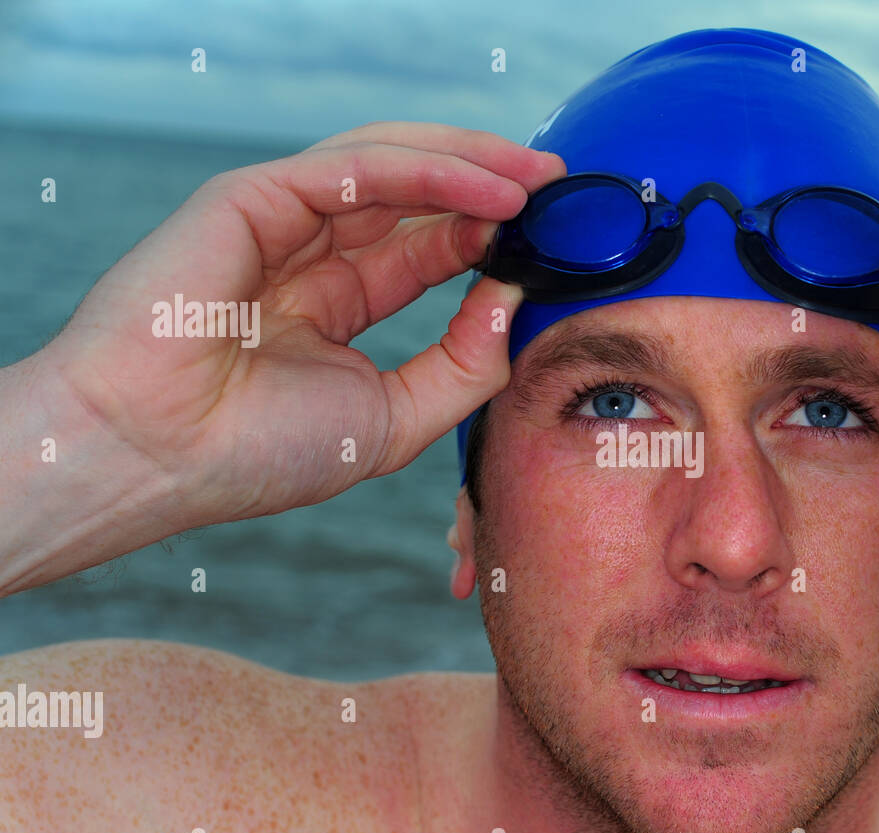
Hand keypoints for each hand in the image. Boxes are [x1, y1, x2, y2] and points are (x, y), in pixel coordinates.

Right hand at [38, 122, 564, 529]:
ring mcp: (281, 221)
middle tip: (560, 187)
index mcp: (333, 303)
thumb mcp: (394, 418)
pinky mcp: (253, 197)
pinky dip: (428, 173)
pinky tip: (488, 192)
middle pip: (416, 197)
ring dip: (471, 166)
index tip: (553, 238)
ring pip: (391, 166)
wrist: (156, 458)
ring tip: (539, 181)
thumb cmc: (257, 452)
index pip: (424, 251)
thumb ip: (461, 363)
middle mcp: (309, 254)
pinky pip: (358, 171)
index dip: (488, 237)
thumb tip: (513, 298)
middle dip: (492, 187)